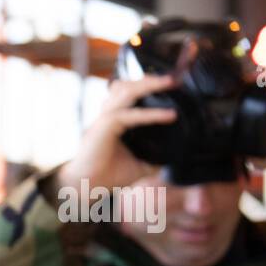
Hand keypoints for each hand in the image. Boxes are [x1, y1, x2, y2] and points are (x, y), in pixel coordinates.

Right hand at [57, 74, 177, 192]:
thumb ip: (155, 157)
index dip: (147, 86)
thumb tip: (176, 155)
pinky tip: (169, 115)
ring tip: (169, 82)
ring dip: (148, 84)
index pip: (128, 94)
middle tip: (174, 78)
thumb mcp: (140, 165)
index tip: (170, 83)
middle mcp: (108, 116)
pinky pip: (129, 114)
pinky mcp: (103, 127)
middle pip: (127, 86)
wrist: (89, 187)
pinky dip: (151, 114)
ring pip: (125, 92)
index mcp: (114, 120)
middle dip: (150, 79)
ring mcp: (105, 119)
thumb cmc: (109, 175)